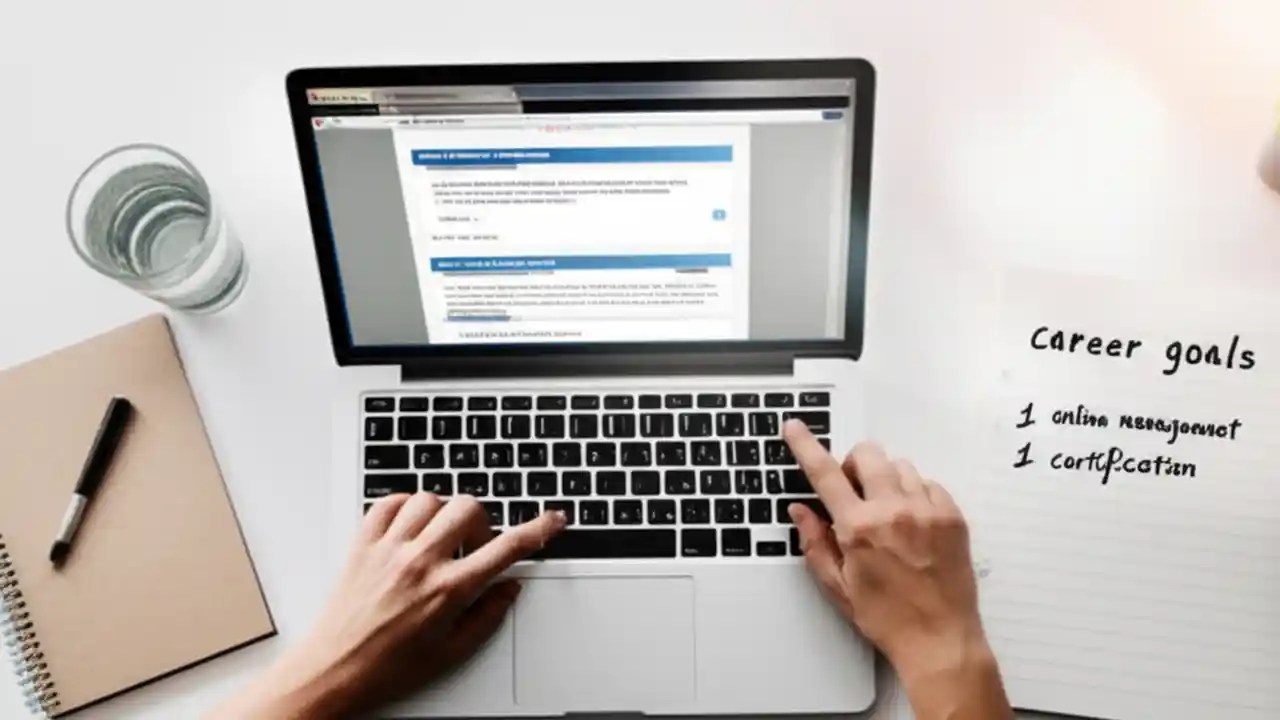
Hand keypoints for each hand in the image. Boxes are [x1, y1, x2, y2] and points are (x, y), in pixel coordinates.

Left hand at [210, 494, 566, 719]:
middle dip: (481, 522)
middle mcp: (420, 563)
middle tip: (473, 545)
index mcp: (448, 591)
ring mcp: (389, 550)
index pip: (506, 549)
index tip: (553, 520)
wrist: (333, 671)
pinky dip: (404, 506)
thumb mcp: (451, 652)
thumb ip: (487, 616)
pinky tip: (409, 527)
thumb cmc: (387, 668)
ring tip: (439, 538)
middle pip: (468, 508)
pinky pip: (388, 503)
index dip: (538, 530)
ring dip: (443, 512)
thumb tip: (509, 588)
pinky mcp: (362, 544)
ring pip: (430, 498)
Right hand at [783, 421, 1010, 719]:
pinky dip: (916, 493)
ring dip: (886, 479)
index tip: (795, 427)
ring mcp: (927, 510)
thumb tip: (800, 510)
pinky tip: (913, 521)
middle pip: (868, 455)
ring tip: (888, 511)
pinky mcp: (952, 516)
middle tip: (853, 492)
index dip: (806, 446)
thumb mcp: (838, 586)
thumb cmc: (886, 618)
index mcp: (859, 528)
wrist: (940, 639)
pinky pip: (929, 484)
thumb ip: (815, 543)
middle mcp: (893, 510)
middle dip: (854, 465)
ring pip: (900, 466)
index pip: (825, 473)